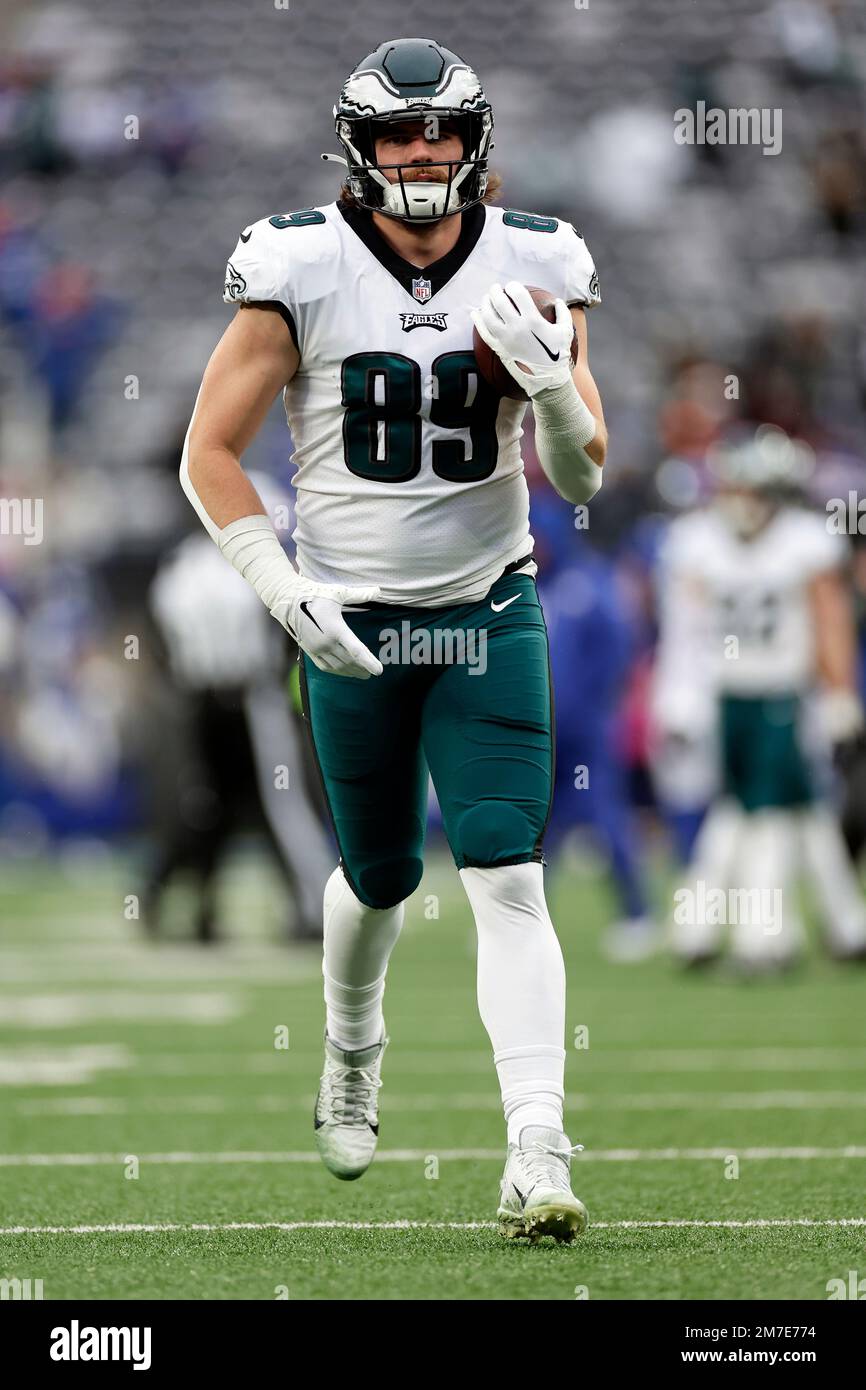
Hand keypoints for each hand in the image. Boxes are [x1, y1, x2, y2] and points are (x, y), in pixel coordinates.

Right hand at [275, 579, 383, 678]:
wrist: (287, 599)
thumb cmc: (314, 593)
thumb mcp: (338, 593)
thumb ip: (359, 594)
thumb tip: (378, 590)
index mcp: (336, 629)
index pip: (357, 650)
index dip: (369, 662)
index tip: (379, 671)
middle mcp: (327, 642)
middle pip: (349, 661)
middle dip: (362, 668)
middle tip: (373, 673)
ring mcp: (316, 648)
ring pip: (337, 666)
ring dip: (350, 672)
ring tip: (361, 674)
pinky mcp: (309, 650)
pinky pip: (324, 666)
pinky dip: (336, 671)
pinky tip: (342, 671)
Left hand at [470, 282, 574, 397]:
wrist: (547, 380)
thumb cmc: (558, 356)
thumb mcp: (566, 332)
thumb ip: (563, 313)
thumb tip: (558, 301)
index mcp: (533, 320)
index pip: (518, 294)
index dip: (513, 287)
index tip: (513, 287)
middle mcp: (517, 327)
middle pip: (500, 302)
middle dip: (496, 291)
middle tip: (496, 288)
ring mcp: (506, 339)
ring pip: (488, 315)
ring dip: (485, 303)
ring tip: (486, 298)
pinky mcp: (499, 349)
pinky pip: (484, 332)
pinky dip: (477, 321)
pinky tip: (475, 313)